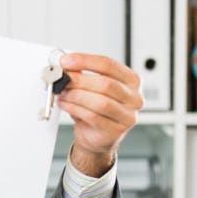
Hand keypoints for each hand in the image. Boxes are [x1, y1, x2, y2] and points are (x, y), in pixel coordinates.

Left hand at [57, 53, 143, 176]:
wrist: (97, 136)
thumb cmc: (96, 110)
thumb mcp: (91, 88)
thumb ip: (82, 75)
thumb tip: (67, 65)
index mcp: (131, 80)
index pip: (109, 65)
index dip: (85, 61)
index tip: (67, 60)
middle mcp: (134, 97)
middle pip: (105, 84)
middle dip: (79, 80)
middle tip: (62, 80)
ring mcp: (128, 115)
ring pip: (100, 102)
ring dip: (76, 96)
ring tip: (62, 93)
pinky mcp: (116, 130)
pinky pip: (93, 117)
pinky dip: (75, 109)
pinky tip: (65, 104)